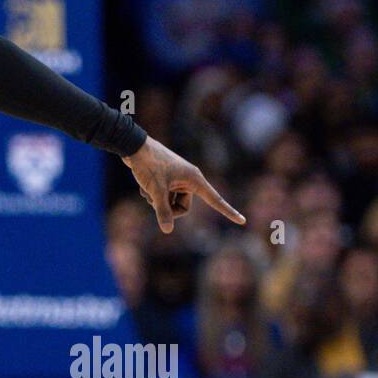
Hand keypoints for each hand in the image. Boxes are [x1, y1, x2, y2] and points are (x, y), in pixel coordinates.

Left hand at [122, 137, 245, 233]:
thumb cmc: (148, 165)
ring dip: (157, 200)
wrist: (134, 146)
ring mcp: (177, 179)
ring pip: (171, 203)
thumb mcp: (155, 190)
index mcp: (194, 179)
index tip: (242, 221)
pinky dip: (152, 194)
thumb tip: (168, 230)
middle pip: (184, 208)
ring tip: (147, 187)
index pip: (215, 199)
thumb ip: (162, 211)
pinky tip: (144, 184)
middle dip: (168, 207)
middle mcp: (189, 179)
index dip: (228, 211)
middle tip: (154, 198)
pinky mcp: (167, 179)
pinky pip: (163, 196)